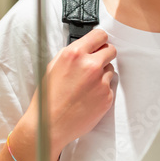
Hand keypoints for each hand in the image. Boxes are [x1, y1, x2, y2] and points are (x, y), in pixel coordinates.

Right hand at [27, 27, 116, 154]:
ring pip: (110, 69)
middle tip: (94, 64)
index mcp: (75, 54)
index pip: (99, 35)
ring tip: (86, 86)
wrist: (50, 125)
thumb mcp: (53, 67)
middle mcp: (90, 65)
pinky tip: (88, 97)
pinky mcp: (107, 97)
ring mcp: (101, 82)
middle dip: (104, 55)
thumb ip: (72, 54)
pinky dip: (101, 90)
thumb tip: (86, 46)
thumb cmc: (48, 98)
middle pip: (111, 50)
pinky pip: (109, 87)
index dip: (99, 40)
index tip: (99, 44)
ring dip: (102, 74)